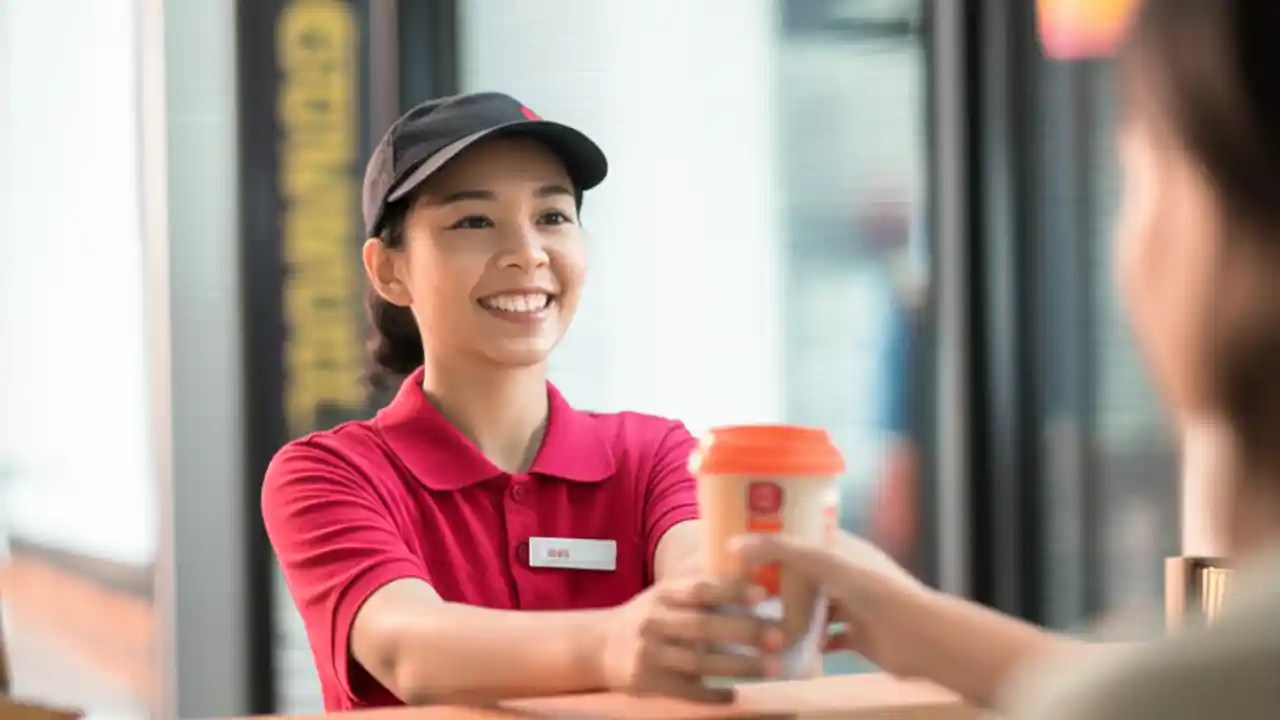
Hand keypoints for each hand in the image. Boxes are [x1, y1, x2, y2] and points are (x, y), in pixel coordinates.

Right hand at [599, 577, 784, 702]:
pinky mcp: (647, 682)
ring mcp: (649, 654)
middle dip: (744, 631)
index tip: (763, 593)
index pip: (699, 589)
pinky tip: (735, 694)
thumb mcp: (665, 594)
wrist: (600, 646)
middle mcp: (655, 621)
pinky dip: (712, 694)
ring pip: (700, 662)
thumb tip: (747, 568)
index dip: (731, 589)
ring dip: (740, 666)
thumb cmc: (648, 616)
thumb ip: (698, 586)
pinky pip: (686, 690)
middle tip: (779, 636)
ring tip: (773, 668)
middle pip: (704, 626)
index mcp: (663, 594)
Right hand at [731, 531, 929, 676]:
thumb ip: (782, 550)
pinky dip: (811, 643)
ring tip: (761, 620)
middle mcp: (848, 574)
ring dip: (793, 616)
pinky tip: (792, 647)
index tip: (747, 548)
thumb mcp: (824, 562)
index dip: (778, 540)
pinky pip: (827, 638)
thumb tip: (735, 543)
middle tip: (747, 588)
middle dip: (780, 582)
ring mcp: (853, 606)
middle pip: (807, 575)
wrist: (918, 635)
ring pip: (815, 608)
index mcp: (843, 548)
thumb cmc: (875, 590)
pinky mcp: (857, 636)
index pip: (805, 537)